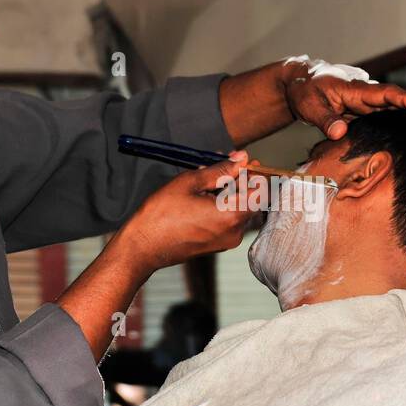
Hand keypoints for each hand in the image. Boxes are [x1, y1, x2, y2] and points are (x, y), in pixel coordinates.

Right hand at [116, 151, 262, 273]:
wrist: (143, 246)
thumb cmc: (162, 214)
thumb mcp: (190, 182)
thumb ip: (221, 170)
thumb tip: (242, 158)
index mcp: (232, 215)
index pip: (262, 191)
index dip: (254, 174)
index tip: (238, 163)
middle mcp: (235, 231)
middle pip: (251, 199)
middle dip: (239, 179)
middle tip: (219, 165)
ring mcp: (227, 241)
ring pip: (239, 208)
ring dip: (228, 191)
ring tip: (204, 179)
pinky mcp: (218, 245)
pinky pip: (228, 220)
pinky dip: (221, 205)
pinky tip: (202, 195)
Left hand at [280, 57, 405, 139]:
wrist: (305, 82)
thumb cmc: (306, 91)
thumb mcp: (309, 105)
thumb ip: (324, 119)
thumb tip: (339, 132)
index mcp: (358, 89)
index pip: (387, 95)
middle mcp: (373, 94)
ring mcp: (376, 102)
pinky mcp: (376, 111)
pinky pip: (402, 114)